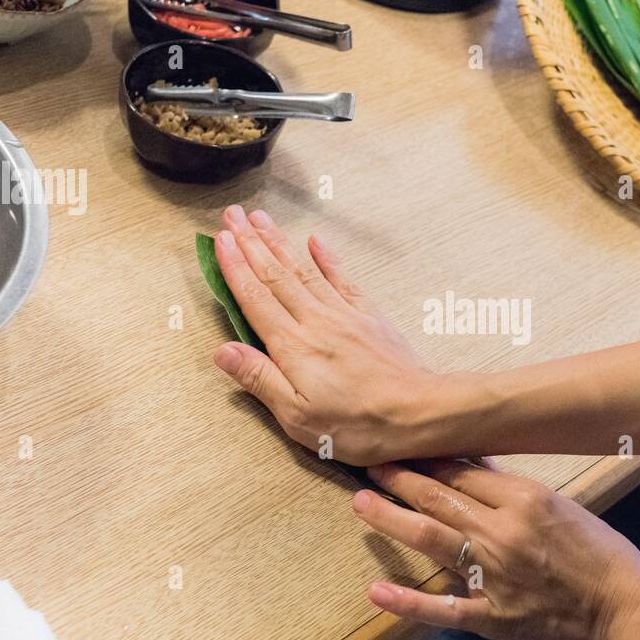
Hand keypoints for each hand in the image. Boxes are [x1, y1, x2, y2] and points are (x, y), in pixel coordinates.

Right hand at [211, 206, 447, 465]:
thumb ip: (260, 378)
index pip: (255, 298)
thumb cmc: (358, 424)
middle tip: (232, 215)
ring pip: (304, 270)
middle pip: (276, 275)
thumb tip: (222, 351)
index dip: (235, 268)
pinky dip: (327, 258)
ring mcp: (345, 315)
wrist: (419, 412)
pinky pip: (343, 279)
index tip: (220, 240)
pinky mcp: (369, 317)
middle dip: (251, 243)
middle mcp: (316, 321)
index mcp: (293, 346)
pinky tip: (315, 241)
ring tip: (261, 218)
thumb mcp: (298, 416)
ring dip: (280, 242)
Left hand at [355, 459, 639, 639]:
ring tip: (361, 502)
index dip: (426, 458)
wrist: (626, 609)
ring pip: (431, 538)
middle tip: (368, 463)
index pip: (461, 470)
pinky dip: (408, 601)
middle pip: (438, 496)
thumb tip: (473, 467)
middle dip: (398, 477)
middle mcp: (504, 532)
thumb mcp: (562, 506)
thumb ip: (514, 490)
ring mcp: (496, 575)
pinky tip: (376, 592)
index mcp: (526, 499)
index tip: (401, 447)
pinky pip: (443, 608)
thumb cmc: (602, 555)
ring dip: (390, 519)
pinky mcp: (494, 616)